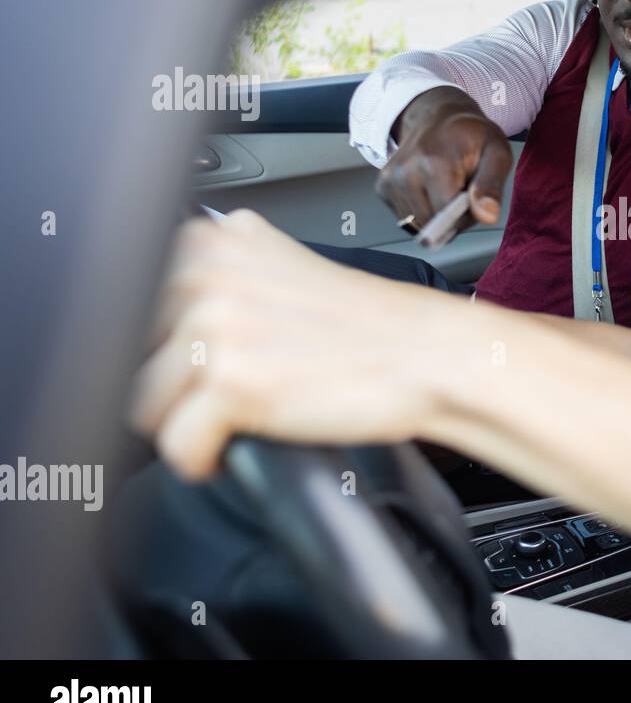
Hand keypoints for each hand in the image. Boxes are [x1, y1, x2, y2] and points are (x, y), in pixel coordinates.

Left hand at [131, 210, 470, 479]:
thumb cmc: (368, 325)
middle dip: (170, 387)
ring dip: (187, 425)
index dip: (159, 345)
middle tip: (222, 396)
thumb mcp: (288, 263)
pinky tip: (233, 450)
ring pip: (145, 406)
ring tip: (230, 424)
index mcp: (214, 242)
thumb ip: (229, 261)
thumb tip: (176, 274)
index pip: (130, 302)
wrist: (428, 355)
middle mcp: (207, 276)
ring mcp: (217, 329)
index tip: (190, 365)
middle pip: (132, 356)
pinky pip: (178, 445)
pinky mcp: (233, 385)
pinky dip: (203, 460)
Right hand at [377, 86, 511, 233]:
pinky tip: (430, 187)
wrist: (438, 116)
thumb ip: (492, 186)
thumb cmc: (470, 135)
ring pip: (419, 224)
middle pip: (432, 223)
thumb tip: (486, 216)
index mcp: (433, 163)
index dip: (466, 215)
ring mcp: (389, 180)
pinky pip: (408, 218)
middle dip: (452, 217)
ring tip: (446, 186)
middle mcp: (404, 172)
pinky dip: (423, 209)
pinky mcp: (383, 188)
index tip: (473, 194)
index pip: (449, 218)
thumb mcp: (497, 153)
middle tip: (461, 188)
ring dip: (437, 214)